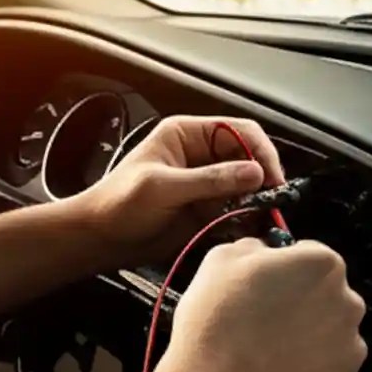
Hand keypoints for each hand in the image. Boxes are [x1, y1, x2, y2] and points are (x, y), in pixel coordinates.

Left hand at [72, 116, 284, 264]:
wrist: (99, 240)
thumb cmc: (118, 204)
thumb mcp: (162, 187)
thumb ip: (209, 180)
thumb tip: (254, 173)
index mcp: (188, 135)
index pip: (239, 131)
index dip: (261, 151)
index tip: (272, 177)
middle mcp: (202, 155)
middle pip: (249, 158)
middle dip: (263, 177)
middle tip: (272, 200)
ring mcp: (207, 183)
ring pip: (248, 185)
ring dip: (257, 199)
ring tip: (262, 216)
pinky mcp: (208, 209)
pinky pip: (238, 208)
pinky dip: (247, 217)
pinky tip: (248, 226)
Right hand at [160, 238, 367, 371]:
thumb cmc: (217, 319)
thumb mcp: (222, 259)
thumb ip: (255, 248)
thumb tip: (266, 253)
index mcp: (325, 265)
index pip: (312, 256)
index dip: (286, 270)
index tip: (265, 288)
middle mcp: (350, 304)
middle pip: (329, 298)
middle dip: (305, 306)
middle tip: (267, 325)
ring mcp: (352, 351)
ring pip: (333, 339)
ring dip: (311, 343)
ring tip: (272, 358)